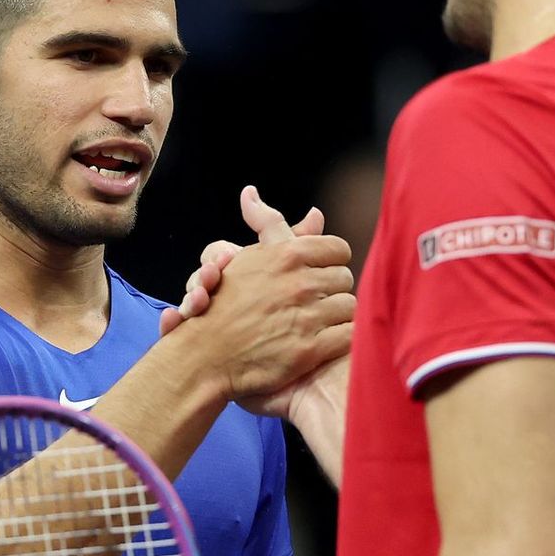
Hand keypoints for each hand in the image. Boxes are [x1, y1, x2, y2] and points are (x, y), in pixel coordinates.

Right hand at [160, 187, 352, 405]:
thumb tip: (270, 197)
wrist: (204, 358)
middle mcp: (299, 283)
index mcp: (286, 256)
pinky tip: (323, 344)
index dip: (330, 262)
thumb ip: (270, 226)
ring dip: (336, 316)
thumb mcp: (245, 257)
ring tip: (317, 324)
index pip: (337, 248)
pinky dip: (340, 340)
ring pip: (350, 307)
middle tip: (312, 302)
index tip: (319, 274)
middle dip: (331, 290)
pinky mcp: (310, 350)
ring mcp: (306, 317)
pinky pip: (349, 336)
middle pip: (345, 278)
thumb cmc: (222, 305)